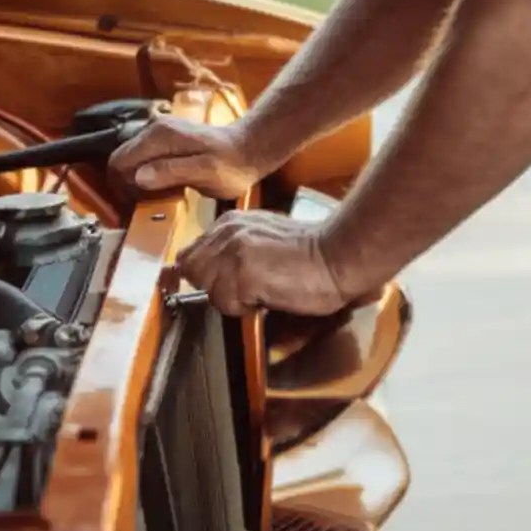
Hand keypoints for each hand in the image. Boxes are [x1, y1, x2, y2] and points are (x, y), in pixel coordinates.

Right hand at [108, 117, 268, 198]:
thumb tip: (138, 177)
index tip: (136, 206)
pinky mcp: (164, 142)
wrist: (249, 150)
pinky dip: (147, 179)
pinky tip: (164, 191)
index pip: (120, 161)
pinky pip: (143, 162)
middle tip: (145, 206)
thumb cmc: (232, 165)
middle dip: (126, 186)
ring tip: (155, 201)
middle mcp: (153, 130)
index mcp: (159, 136)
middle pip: (120, 161)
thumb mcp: (206, 172)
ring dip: (136, 184)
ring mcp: (158, 135)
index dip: (121, 187)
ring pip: (130, 162)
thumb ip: (172, 171)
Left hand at [177, 210, 351, 316]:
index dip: (205, 275)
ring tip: (262, 291)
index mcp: (230, 222)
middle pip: (192, 273)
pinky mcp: (243, 276)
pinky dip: (247, 308)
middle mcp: (226, 232)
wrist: (340, 255)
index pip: (190, 255)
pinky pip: (228, 305)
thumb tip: (213, 272)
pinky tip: (270, 296)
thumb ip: (235, 248)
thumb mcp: (264, 238)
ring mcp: (233, 254)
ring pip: (208, 291)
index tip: (227, 283)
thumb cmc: (312, 252)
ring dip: (232, 299)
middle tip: (248, 290)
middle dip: (215, 287)